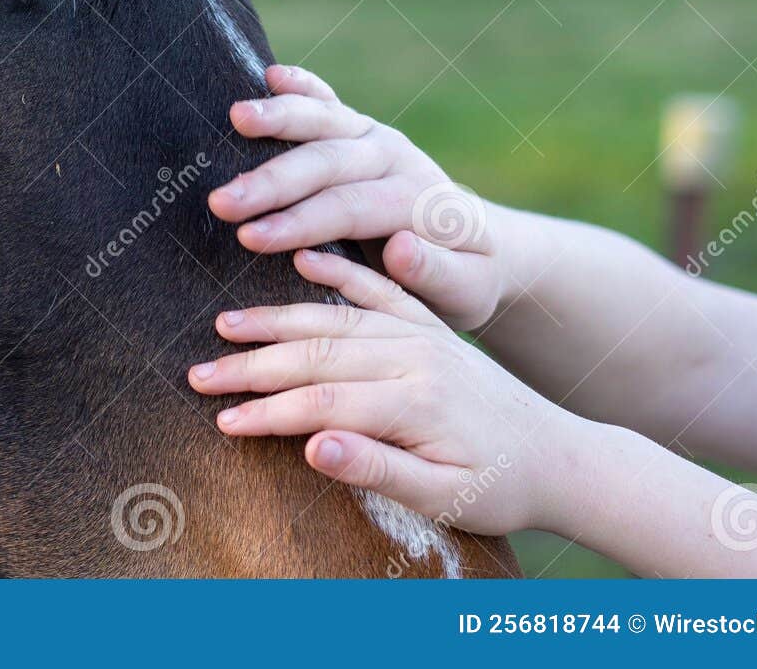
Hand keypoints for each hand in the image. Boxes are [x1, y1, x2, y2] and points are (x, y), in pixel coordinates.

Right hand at [187, 248, 589, 536]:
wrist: (561, 457)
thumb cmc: (497, 489)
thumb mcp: (443, 497)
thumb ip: (377, 468)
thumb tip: (311, 446)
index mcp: (417, 401)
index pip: (321, 401)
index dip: (266, 412)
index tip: (220, 420)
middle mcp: (415, 355)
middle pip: (316, 353)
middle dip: (251, 365)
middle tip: (196, 373)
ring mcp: (421, 333)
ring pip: (334, 317)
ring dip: (275, 319)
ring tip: (224, 324)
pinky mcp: (426, 323)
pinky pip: (376, 288)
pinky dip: (337, 272)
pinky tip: (301, 259)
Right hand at [210, 63, 515, 330]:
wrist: (477, 249)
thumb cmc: (463, 283)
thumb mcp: (465, 292)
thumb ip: (436, 273)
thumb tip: (399, 246)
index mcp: (418, 199)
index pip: (350, 207)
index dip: (300, 221)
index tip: (251, 238)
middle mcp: (395, 158)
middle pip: (328, 162)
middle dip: (271, 181)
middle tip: (221, 201)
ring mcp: (374, 139)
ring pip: (325, 122)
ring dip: (278, 118)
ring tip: (234, 116)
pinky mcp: (358, 132)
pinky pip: (329, 104)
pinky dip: (304, 86)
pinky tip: (271, 73)